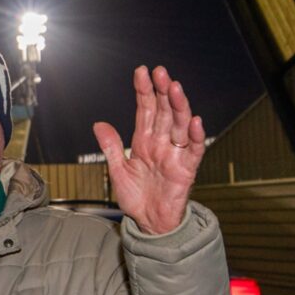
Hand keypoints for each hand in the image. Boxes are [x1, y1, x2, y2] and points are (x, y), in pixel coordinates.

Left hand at [92, 65, 205, 234]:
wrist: (148, 223)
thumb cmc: (136, 198)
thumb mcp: (118, 171)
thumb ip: (112, 148)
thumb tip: (99, 124)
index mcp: (144, 141)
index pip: (145, 109)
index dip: (144, 91)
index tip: (141, 71)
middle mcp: (162, 143)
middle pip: (164, 111)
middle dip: (162, 91)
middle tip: (160, 72)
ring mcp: (176, 154)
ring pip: (180, 124)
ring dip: (179, 106)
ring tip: (175, 88)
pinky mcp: (187, 169)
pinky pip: (195, 149)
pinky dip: (196, 136)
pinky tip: (194, 121)